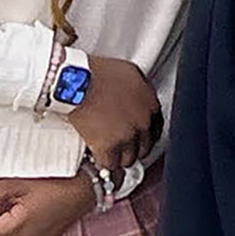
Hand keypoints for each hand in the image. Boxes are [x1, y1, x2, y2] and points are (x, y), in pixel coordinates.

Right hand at [68, 55, 154, 173]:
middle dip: (134, 147)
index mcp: (150, 103)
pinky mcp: (109, 147)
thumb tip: (140, 94)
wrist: (77, 81)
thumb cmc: (97, 72)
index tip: (139, 137)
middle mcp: (143, 122)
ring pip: (129, 158)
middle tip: (123, 147)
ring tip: (112, 154)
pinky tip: (100, 159)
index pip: (157, 128)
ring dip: (120, 157)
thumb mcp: (130, 72)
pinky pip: (111, 164)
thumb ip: (141, 88)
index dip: (146, 135)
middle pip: (145, 146)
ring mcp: (127, 136)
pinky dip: (105, 163)